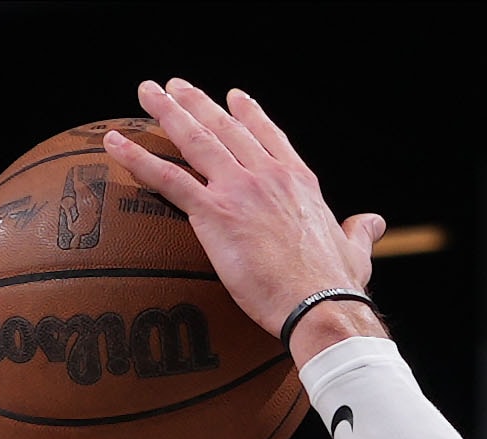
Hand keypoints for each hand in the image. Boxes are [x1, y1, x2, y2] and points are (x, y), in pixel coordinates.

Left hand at [105, 81, 383, 343]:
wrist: (319, 302)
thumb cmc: (336, 287)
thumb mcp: (356, 251)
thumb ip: (359, 231)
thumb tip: (372, 221)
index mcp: (299, 181)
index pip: (269, 136)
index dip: (249, 115)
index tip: (233, 97)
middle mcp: (268, 174)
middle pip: (226, 128)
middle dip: (197, 103)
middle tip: (173, 87)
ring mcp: (240, 189)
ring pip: (196, 139)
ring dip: (167, 112)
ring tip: (145, 93)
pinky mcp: (215, 212)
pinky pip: (167, 178)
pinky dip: (137, 158)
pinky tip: (114, 144)